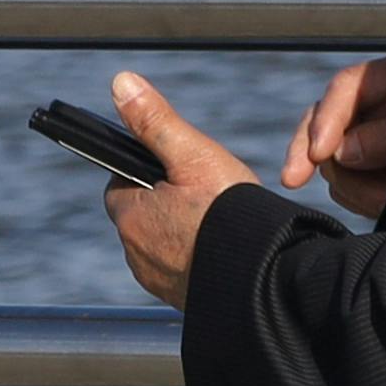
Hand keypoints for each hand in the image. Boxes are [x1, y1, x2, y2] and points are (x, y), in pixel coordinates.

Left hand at [97, 72, 251, 305]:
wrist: (265, 277)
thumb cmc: (230, 215)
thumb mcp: (193, 155)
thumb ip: (155, 121)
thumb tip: (120, 83)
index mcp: (130, 215)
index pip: (119, 184)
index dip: (143, 171)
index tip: (172, 167)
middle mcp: (135, 254)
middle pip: (140, 216)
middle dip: (163, 203)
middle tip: (203, 193)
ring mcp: (158, 282)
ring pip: (160, 246)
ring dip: (179, 233)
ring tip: (217, 222)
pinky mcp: (181, 301)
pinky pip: (181, 273)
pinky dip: (196, 259)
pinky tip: (223, 249)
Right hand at [281, 51, 385, 220]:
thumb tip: (342, 151)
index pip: (347, 87)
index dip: (327, 119)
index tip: (318, 152)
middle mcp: (374, 99)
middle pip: (320, 118)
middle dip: (309, 152)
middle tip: (292, 180)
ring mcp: (365, 132)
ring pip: (329, 158)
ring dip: (353, 183)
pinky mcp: (364, 163)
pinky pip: (343, 182)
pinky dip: (359, 195)